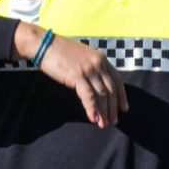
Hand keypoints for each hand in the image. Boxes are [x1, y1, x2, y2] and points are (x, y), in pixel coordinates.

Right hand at [12, 23, 128, 128]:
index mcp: (101, 58)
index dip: (121, 96)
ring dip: (104, 112)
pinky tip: (94, 119)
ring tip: (104, 124)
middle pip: (111, 90)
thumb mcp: (82, 56)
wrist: (44, 44)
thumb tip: (96, 84)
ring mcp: (89, 70)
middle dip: (113, 108)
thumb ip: (91, 67)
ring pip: (101, 95)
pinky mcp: (77, 76)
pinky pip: (89, 96)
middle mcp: (98, 64)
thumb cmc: (59, 51)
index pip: (117, 80)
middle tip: (113, 122)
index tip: (124, 108)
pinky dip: (92, 109)